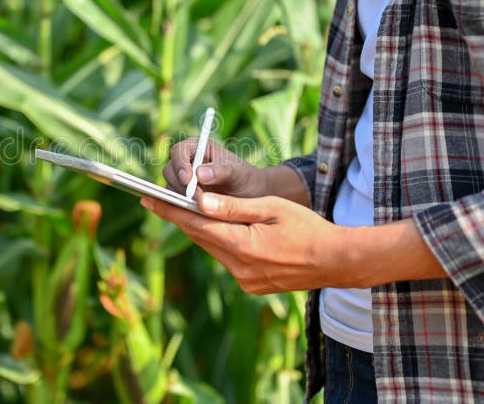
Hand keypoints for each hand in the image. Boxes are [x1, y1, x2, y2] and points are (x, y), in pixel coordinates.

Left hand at [140, 192, 343, 292]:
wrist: (336, 262)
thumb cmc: (307, 228)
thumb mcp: (270, 208)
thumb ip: (233, 207)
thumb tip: (199, 201)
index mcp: (243, 246)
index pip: (196, 225)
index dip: (169, 211)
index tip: (147, 198)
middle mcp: (239, 268)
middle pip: (201, 238)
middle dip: (181, 218)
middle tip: (159, 199)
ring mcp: (245, 280)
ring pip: (213, 249)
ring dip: (202, 231)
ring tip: (188, 211)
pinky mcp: (252, 286)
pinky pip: (228, 260)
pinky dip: (221, 243)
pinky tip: (221, 231)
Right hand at [163, 138, 267, 198]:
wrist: (251, 197)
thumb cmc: (245, 178)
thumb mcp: (237, 172)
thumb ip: (220, 170)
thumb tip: (199, 173)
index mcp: (198, 148)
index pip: (179, 151)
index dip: (180, 163)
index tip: (188, 179)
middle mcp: (187, 163)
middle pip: (170, 170)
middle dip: (180, 185)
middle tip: (196, 198)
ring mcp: (183, 182)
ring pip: (170, 188)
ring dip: (181, 198)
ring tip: (200, 207)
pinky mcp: (183, 198)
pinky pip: (174, 202)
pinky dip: (181, 207)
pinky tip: (195, 213)